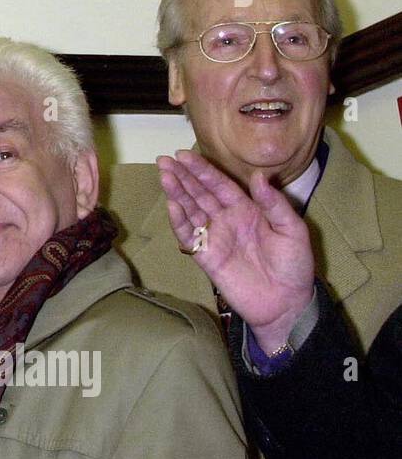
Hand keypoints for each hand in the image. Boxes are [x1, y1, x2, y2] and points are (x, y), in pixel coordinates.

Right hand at [157, 150, 314, 352]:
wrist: (286, 303)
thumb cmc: (294, 265)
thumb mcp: (292, 229)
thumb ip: (274, 203)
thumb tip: (257, 176)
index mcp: (247, 209)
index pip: (219, 184)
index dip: (202, 170)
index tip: (184, 155)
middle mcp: (227, 219)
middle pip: (199, 193)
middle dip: (182, 176)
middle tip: (164, 159)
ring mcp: (214, 238)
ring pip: (190, 210)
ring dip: (176, 193)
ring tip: (164, 176)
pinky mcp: (206, 257)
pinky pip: (188, 236)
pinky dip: (178, 221)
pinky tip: (172, 205)